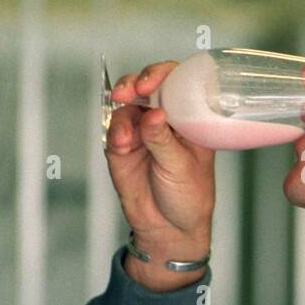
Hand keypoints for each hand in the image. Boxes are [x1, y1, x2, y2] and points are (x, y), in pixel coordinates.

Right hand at [105, 62, 214, 289]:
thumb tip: (154, 113)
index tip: (152, 82)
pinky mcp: (122, 146)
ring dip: (123, 111)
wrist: (168, 230)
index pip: (178, 82)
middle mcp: (165, 119)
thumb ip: (163, 140)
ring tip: (127, 135)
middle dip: (135, 83)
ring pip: (126, 104)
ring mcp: (141, 130)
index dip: (163, 74)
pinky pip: (113, 129)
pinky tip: (121, 144)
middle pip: (147, 85)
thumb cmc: (189, 198)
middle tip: (131, 90)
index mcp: (190, 118)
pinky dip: (115, 133)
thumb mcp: (182, 167)